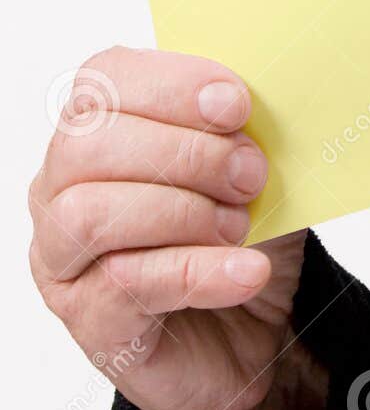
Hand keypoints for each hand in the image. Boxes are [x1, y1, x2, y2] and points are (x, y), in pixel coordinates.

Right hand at [29, 48, 322, 409]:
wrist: (254, 330)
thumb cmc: (237, 233)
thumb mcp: (249, 164)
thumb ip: (243, 125)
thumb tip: (268, 89)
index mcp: (99, 128)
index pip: (105, 79)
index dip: (171, 85)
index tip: (237, 106)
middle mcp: (62, 188)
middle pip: (90, 145)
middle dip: (184, 152)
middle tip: (249, 174)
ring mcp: (65, 259)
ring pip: (91, 213)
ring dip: (182, 211)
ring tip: (240, 224)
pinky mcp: (90, 321)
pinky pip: (128, 284)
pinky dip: (200, 271)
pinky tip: (247, 269)